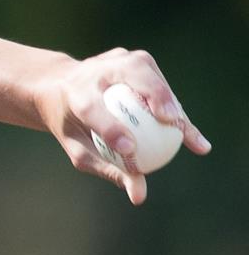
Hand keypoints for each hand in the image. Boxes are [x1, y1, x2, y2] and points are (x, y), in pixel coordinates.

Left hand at [34, 47, 210, 205]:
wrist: (61, 86)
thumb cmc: (71, 124)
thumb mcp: (81, 149)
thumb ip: (108, 168)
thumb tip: (139, 196)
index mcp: (74, 94)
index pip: (93, 111)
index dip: (112, 129)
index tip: (130, 150)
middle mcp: (96, 71)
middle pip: (132, 77)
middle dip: (155, 96)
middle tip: (173, 124)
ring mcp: (117, 58)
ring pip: (151, 77)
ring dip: (174, 103)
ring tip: (192, 139)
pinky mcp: (134, 58)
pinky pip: (159, 81)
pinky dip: (174, 104)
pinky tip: (189, 131)